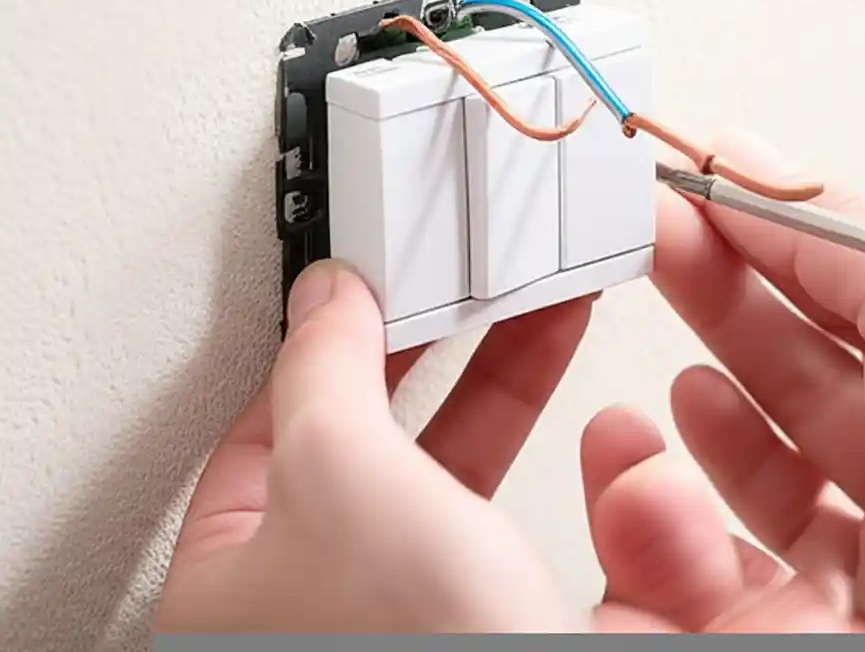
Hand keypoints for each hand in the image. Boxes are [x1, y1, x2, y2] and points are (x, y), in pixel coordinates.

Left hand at [156, 261, 594, 631]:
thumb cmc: (413, 645)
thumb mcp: (340, 469)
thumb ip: (324, 368)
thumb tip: (324, 297)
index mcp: (235, 584)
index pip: (261, 430)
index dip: (324, 347)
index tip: (379, 289)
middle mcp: (319, 612)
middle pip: (372, 446)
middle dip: (438, 355)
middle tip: (475, 290)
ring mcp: (415, 623)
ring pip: (455, 479)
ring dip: (506, 391)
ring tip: (549, 318)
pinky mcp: (499, 627)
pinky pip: (518, 520)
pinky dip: (557, 464)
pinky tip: (590, 431)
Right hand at [577, 131, 864, 631]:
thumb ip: (839, 241)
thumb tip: (753, 160)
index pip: (861, 307)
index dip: (780, 240)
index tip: (706, 184)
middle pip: (802, 370)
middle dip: (722, 284)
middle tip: (654, 223)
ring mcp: (861, 557)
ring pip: (761, 459)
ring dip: (703, 372)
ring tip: (661, 303)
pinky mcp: (798, 620)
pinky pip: (721, 549)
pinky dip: (682, 481)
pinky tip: (669, 418)